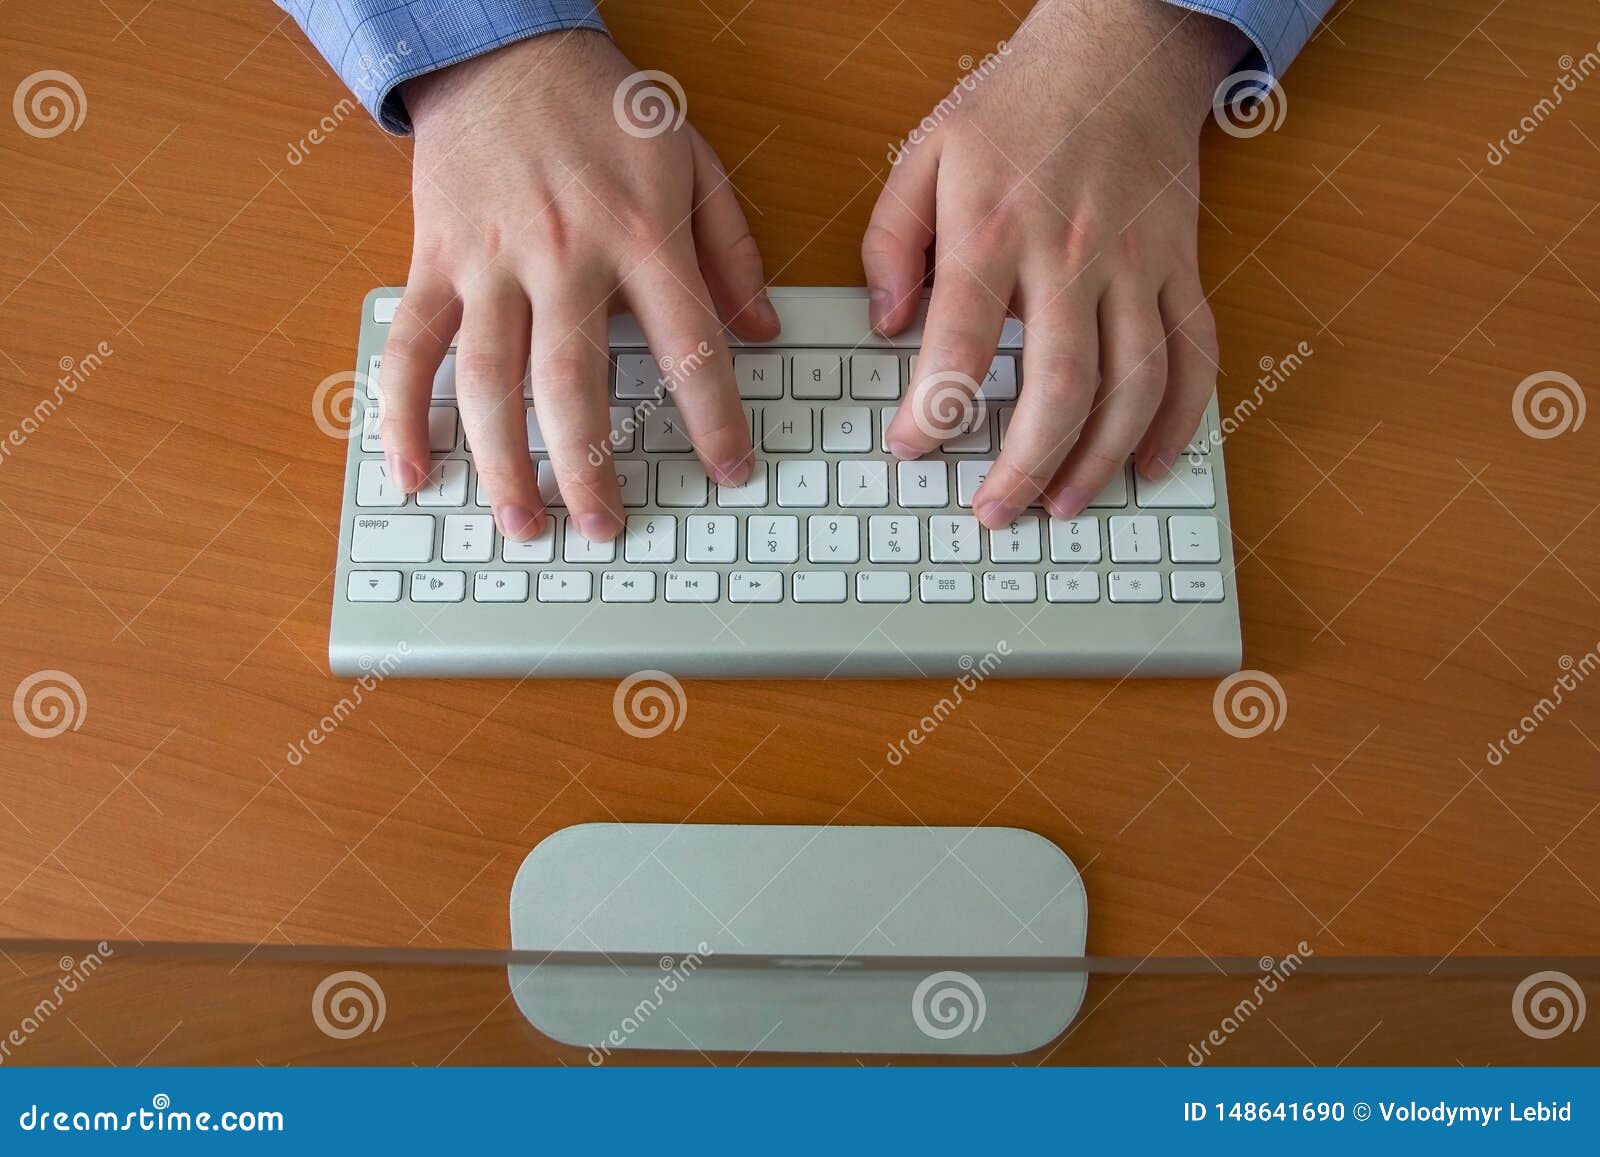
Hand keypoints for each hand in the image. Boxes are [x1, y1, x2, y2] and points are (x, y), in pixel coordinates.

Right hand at [380, 31, 777, 540]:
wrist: (503, 46)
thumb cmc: (604, 109)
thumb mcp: (693, 162)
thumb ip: (730, 250)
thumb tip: (762, 331)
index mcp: (640, 234)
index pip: (689, 347)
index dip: (715, 419)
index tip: (730, 471)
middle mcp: (563, 256)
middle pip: (574, 385)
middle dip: (591, 469)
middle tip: (605, 528)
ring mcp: (490, 262)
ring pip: (488, 380)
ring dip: (503, 463)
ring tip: (524, 525)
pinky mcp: (433, 260)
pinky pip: (411, 346)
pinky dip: (403, 412)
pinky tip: (414, 470)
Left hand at [863, 0, 1246, 528]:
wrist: (1120, 49)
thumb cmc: (1016, 106)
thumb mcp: (924, 152)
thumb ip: (892, 241)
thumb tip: (885, 325)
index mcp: (996, 231)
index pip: (961, 345)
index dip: (934, 412)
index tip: (911, 448)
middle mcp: (1072, 255)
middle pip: (1058, 386)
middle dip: (1024, 465)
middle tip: (994, 512)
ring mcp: (1136, 266)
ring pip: (1132, 385)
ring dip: (1100, 460)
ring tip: (1064, 506)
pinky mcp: (1179, 269)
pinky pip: (1194, 355)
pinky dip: (1179, 419)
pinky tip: (1151, 463)